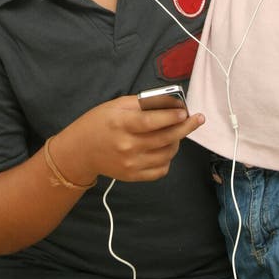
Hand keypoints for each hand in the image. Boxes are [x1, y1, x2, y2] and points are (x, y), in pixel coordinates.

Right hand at [52, 96, 204, 184]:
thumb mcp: (116, 105)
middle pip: (164, 138)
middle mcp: (126, 146)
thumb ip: (142, 103)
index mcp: (121, 124)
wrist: (81, 151)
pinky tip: (166, 148)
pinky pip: (160, 170)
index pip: (150, 122)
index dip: (170, 117)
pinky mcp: (133, 176)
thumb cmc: (100, 122)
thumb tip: (169, 102)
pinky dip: (168, 158)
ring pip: (166, 154)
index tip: (185, 113)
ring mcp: (130, 163)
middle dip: (184, 128)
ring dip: (177, 141)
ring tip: (177, 131)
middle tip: (197, 119)